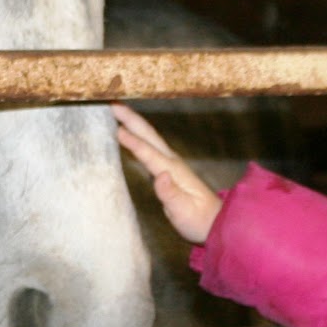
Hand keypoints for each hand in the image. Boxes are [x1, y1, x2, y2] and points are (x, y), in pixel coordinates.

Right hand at [112, 102, 222, 244]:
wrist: (215, 223)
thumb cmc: (198, 220)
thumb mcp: (183, 211)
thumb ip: (170, 194)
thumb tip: (160, 176)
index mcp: (172, 170)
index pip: (148, 153)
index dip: (132, 141)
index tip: (115, 129)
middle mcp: (171, 162)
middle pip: (149, 135)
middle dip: (130, 118)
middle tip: (112, 103)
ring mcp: (170, 164)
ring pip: (149, 137)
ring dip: (133, 122)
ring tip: (116, 110)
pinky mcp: (167, 169)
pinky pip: (149, 146)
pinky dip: (137, 135)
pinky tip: (129, 133)